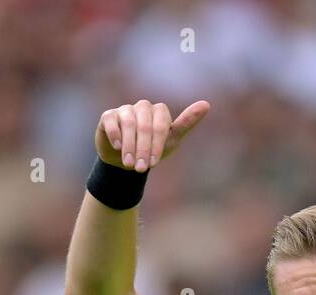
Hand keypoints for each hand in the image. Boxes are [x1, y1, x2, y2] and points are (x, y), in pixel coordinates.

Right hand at [96, 99, 210, 170]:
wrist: (128, 161)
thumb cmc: (153, 149)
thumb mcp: (172, 140)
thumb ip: (187, 123)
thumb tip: (206, 104)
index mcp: (160, 111)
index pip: (161, 124)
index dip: (157, 144)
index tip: (154, 163)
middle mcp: (143, 107)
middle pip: (144, 125)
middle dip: (143, 149)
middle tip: (141, 168)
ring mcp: (125, 110)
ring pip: (128, 123)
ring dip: (129, 146)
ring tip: (129, 164)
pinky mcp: (109, 115)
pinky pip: (111, 121)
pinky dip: (115, 135)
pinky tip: (117, 147)